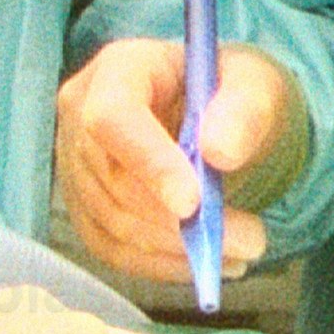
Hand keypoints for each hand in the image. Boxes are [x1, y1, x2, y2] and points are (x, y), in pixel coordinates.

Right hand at [54, 36, 305, 294]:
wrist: (219, 117)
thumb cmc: (235, 93)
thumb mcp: (258, 86)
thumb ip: (246, 110)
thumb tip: (219, 151)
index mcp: (120, 68)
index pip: (114, 116)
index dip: (148, 162)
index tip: (193, 203)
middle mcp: (81, 112)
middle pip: (113, 179)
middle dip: (177, 221)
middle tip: (250, 240)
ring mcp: (75, 163)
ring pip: (112, 222)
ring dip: (177, 249)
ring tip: (242, 250)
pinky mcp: (84, 205)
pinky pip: (111, 248)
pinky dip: (161, 264)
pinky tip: (206, 261)